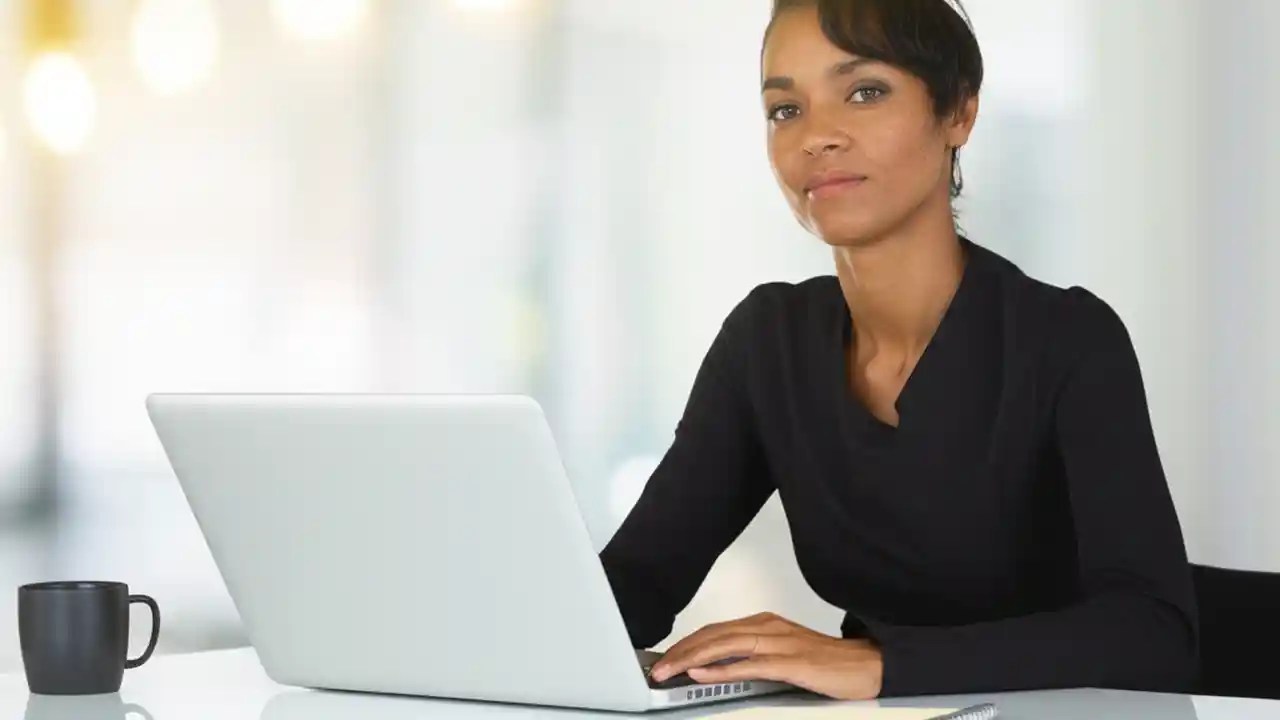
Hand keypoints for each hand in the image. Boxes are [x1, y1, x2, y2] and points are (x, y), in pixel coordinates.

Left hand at [647, 612, 883, 699]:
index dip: (686, 644)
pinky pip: (749, 665)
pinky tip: (702, 675)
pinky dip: (721, 670)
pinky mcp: (792, 663)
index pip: (714, 631)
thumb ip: (751, 658)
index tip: (664, 659)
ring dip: (691, 660)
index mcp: (764, 624)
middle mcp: (768, 627)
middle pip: (713, 635)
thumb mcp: (781, 657)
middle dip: (680, 651)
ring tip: (668, 672)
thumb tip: (714, 669)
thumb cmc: (827, 664)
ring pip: (725, 646)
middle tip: (656, 669)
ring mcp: (780, 643)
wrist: (868, 665)